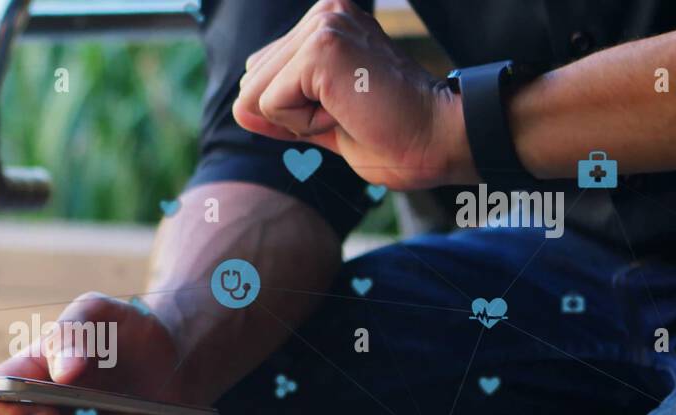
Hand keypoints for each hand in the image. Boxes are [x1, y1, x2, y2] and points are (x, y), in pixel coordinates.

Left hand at [232, 0, 472, 189]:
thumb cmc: (391, 137)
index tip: (345, 109)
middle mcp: (323, 14)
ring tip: (349, 111)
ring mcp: (322, 25)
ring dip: (298, 121)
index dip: (290, 112)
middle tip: (349, 113)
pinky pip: (271, 105)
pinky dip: (304, 124)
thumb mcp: (320, 120)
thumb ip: (280, 110)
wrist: (437, 140)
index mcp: (325, 24)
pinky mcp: (321, 47)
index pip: (260, 75)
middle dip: (290, 116)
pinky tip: (347, 111)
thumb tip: (237, 108)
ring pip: (257, 95)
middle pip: (251, 85)